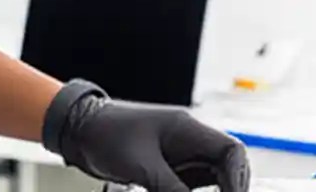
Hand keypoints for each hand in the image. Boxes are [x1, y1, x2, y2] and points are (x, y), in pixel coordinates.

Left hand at [43, 80, 250, 191]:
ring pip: (211, 177)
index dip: (238, 179)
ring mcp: (178, 153)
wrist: (77, 130)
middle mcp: (187, 140)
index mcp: (186, 129)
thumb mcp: (141, 168)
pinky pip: (191, 184)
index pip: (230, 151)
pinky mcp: (166, 167)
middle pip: (227, 165)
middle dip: (230, 188)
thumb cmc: (105, 136)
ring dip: (214, 190)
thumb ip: (172, 190)